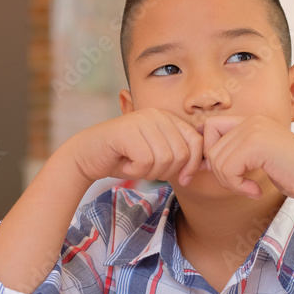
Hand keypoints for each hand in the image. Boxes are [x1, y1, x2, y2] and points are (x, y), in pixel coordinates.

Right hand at [68, 109, 202, 185]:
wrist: (87, 156)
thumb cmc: (124, 158)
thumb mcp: (157, 157)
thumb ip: (179, 157)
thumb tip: (205, 168)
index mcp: (168, 118)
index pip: (196, 142)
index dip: (193, 165)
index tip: (183, 179)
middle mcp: (157, 115)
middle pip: (182, 154)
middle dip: (167, 171)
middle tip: (147, 170)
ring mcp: (141, 120)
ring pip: (165, 159)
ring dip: (149, 172)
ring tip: (135, 166)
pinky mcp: (127, 131)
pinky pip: (146, 161)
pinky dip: (136, 171)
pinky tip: (125, 164)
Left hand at [202, 115, 293, 200]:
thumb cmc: (293, 174)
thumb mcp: (259, 159)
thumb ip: (236, 155)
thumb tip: (204, 163)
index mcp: (251, 121)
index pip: (210, 128)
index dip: (209, 152)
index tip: (221, 173)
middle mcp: (250, 120)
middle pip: (210, 147)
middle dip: (220, 173)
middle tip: (240, 185)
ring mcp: (253, 130)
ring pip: (217, 160)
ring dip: (230, 183)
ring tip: (249, 189)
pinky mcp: (255, 144)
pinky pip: (227, 169)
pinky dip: (238, 186)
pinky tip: (255, 191)